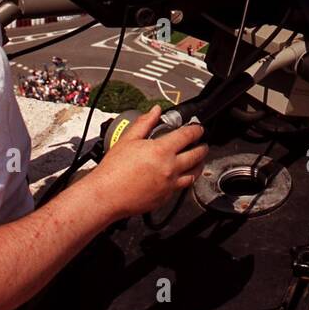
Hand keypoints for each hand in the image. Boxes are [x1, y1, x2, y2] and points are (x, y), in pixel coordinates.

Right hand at [91, 108, 207, 218]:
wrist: (106, 196)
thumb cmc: (113, 170)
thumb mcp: (128, 140)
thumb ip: (144, 123)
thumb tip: (155, 111)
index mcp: (161, 150)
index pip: (187, 136)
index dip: (196, 130)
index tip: (198, 129)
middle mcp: (170, 168)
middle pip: (196, 155)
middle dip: (202, 148)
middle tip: (202, 144)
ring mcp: (169, 185)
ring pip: (194, 174)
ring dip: (198, 165)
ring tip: (198, 161)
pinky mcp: (165, 198)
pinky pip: (181, 188)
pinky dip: (184, 180)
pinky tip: (180, 177)